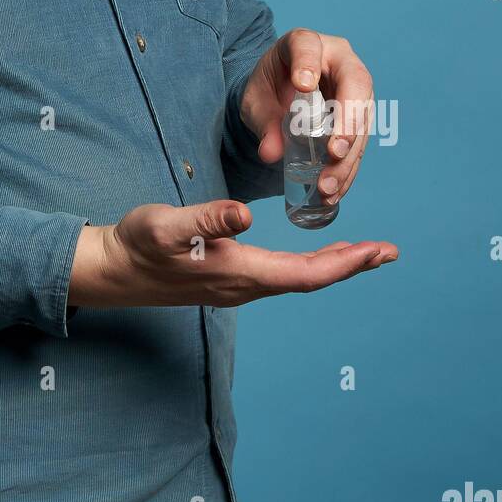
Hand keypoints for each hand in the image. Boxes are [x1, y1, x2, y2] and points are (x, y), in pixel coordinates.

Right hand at [68, 200, 397, 308]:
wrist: (113, 271)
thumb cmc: (139, 245)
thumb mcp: (167, 225)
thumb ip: (206, 218)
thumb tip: (243, 215)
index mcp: (238, 273)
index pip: (306, 273)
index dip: (345, 263)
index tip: (378, 251)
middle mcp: (244, 286)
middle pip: (310, 280)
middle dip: (351, 264)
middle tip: (388, 251)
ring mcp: (236, 286)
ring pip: (297, 280)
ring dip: (333, 266)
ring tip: (362, 251)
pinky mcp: (227, 279)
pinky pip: (281, 277)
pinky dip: (308, 267)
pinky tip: (314, 256)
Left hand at [238, 28, 374, 206]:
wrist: (279, 95)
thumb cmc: (269, 87)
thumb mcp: (257, 101)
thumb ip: (263, 122)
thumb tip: (270, 153)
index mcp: (306, 43)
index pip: (309, 46)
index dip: (309, 62)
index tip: (303, 84)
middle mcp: (339, 61)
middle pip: (355, 85)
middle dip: (348, 122)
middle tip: (334, 154)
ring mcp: (355, 88)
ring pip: (363, 119)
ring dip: (349, 156)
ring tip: (328, 185)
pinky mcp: (359, 116)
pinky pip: (360, 141)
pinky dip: (348, 168)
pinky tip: (336, 189)